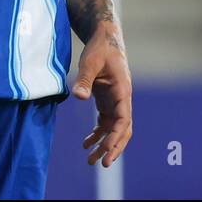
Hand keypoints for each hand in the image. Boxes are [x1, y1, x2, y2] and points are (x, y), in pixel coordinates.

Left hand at [71, 22, 132, 166]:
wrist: (104, 37)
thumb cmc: (100, 48)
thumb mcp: (90, 62)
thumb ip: (84, 79)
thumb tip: (78, 97)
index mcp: (123, 91)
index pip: (123, 119)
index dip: (115, 136)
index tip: (105, 150)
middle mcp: (122, 99)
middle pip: (122, 129)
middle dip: (114, 147)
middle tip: (102, 164)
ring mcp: (115, 101)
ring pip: (113, 129)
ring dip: (104, 145)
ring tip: (90, 160)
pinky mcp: (106, 100)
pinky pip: (105, 123)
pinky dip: (97, 134)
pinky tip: (86, 143)